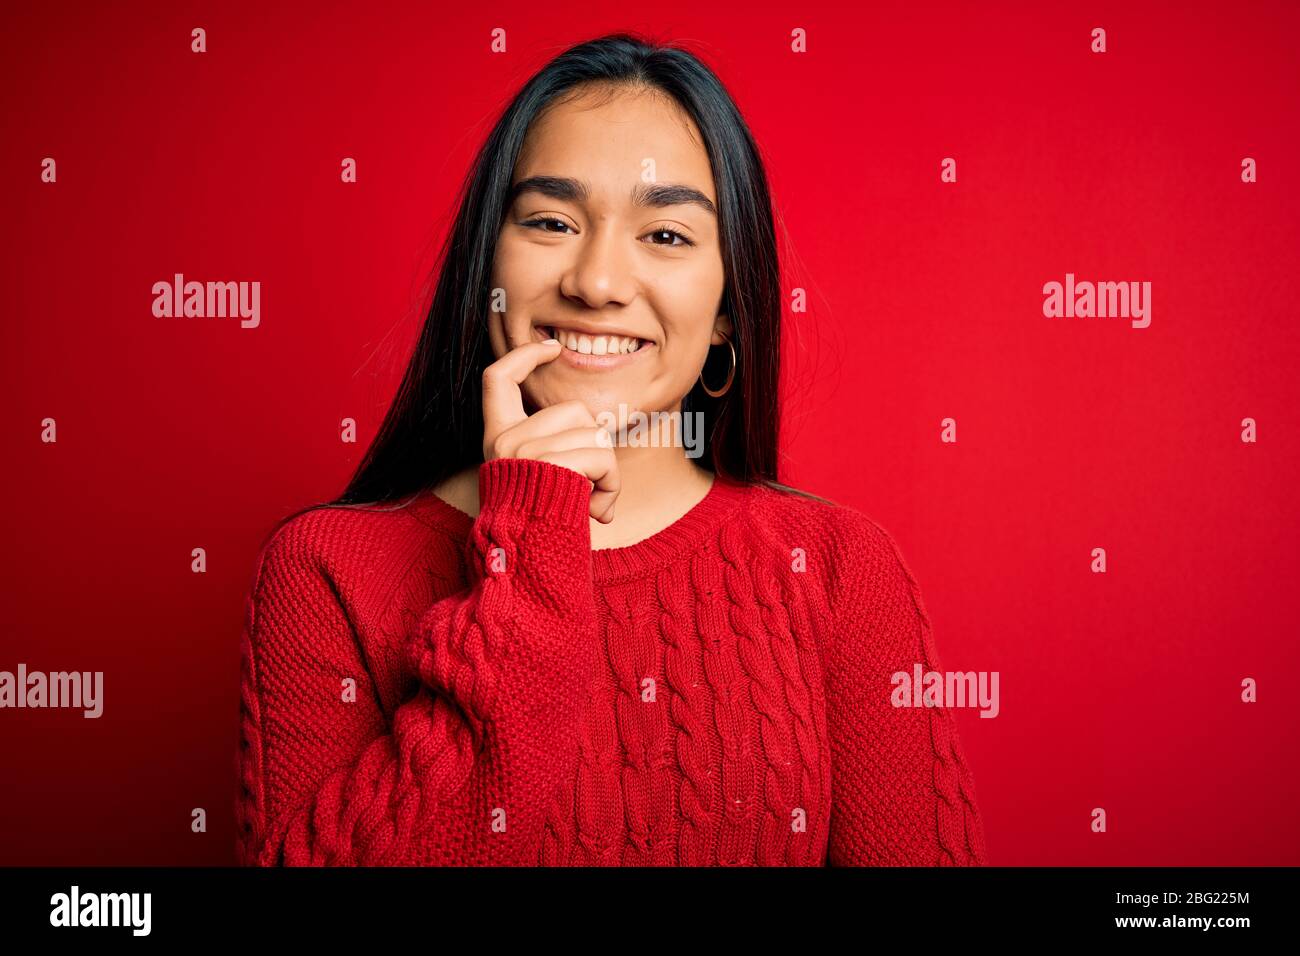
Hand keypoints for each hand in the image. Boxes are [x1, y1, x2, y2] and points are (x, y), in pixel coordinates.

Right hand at [480, 339, 620, 522]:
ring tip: (589, 503)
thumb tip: (599, 432)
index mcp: (496, 440)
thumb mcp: (540, 482)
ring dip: (607, 471)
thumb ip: (556, 452)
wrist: (528, 570)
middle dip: (596, 447)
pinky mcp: (548, 463)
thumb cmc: (542, 531)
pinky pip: (602, 457)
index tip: (552, 347)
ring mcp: (523, 450)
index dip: (525, 356)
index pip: (497, 378)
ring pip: (595, 434)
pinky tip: (597, 512)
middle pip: (574, 410)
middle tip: (586, 490)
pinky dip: (611, 486)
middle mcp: (504, 441)